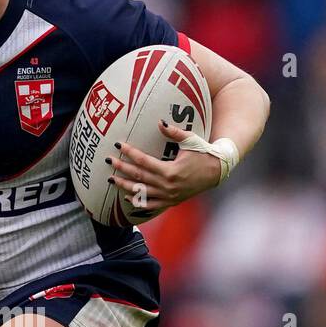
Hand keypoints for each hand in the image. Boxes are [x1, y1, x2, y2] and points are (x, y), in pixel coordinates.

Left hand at [107, 119, 222, 216]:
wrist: (216, 172)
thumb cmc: (203, 153)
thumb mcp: (190, 140)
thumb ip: (174, 132)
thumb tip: (159, 122)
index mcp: (170, 171)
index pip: (144, 161)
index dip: (130, 152)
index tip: (119, 145)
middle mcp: (167, 186)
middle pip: (138, 176)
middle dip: (122, 168)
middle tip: (109, 161)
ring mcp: (168, 196)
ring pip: (141, 192)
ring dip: (125, 186)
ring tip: (112, 179)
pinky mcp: (171, 202)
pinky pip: (150, 205)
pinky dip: (138, 202)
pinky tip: (127, 197)